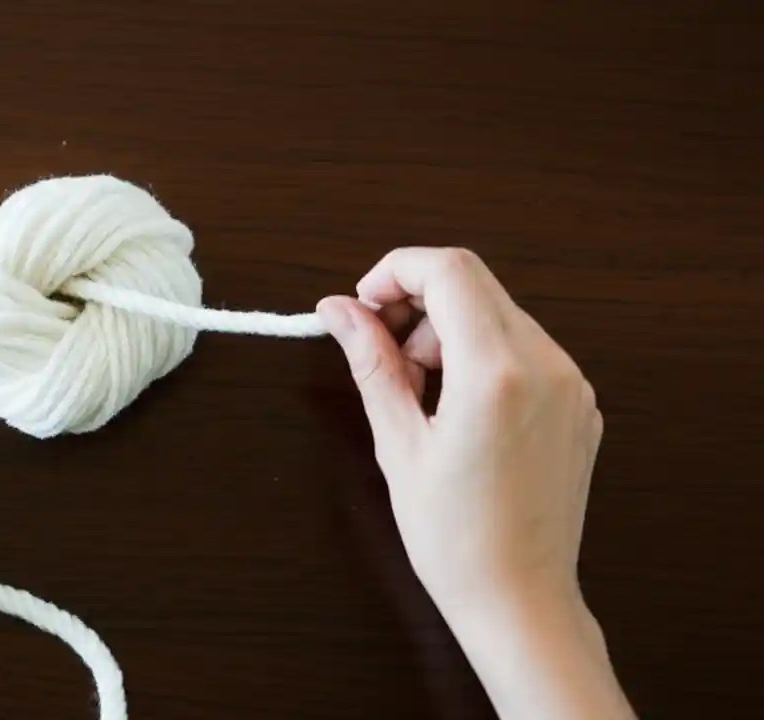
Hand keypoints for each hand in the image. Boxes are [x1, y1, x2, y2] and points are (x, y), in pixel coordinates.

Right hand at [318, 248, 631, 718]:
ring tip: (416, 388)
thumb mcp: (397, 443)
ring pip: (498, 312)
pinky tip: (455, 404)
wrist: (520, 599)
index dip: (394, 272)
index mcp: (495, 372)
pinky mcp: (579, 402)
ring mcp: (570, 382)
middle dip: (417, 300)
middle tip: (380, 347)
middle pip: (473, 283)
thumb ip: (370, 362)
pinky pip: (525, 347)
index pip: (447, 270)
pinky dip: (481, 353)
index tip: (363, 305)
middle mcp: (545, 365)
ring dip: (447, 328)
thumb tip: (339, 310)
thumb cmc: (455, 537)